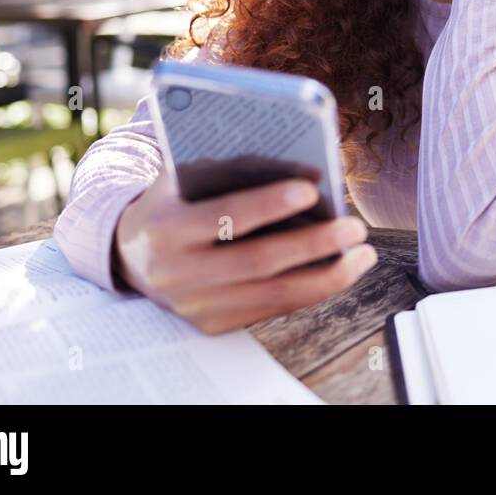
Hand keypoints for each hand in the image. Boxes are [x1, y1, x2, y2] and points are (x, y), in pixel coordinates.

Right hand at [112, 160, 376, 334]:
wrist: (132, 253)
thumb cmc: (176, 201)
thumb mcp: (188, 176)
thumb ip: (237, 170)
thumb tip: (310, 172)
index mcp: (166, 227)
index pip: (223, 217)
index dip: (268, 204)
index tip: (311, 189)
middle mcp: (177, 273)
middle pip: (257, 262)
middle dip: (313, 244)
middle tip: (355, 227)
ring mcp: (195, 306)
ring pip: (272, 296)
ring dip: (327, 276)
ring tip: (363, 254)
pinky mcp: (212, 325)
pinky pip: (271, 309)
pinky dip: (310, 291)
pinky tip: (340, 271)